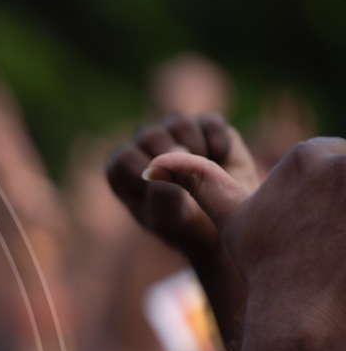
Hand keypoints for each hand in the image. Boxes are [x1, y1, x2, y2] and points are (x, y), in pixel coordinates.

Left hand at [107, 112, 259, 259]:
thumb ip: (162, 193)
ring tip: (204, 175)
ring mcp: (174, 132)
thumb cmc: (186, 227)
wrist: (228, 223)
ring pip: (179, 123)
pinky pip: (210, 123)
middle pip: (150, 135)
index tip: (165, 196)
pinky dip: (219, 144)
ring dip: (197, 152)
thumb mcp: (170, 219)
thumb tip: (172, 153)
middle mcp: (143, 146)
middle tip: (189, 185)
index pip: (124, 158)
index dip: (147, 176)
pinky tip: (221, 162)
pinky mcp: (206, 126)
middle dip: (173, 163)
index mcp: (123, 170)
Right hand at [144, 138, 345, 350]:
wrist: (303, 314)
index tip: (313, 232)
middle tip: (334, 242)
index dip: (324, 203)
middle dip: (345, 205)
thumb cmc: (266, 268)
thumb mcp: (232, 222)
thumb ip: (197, 182)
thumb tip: (150, 165)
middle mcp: (342, 158)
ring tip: (342, 243)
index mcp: (304, 156)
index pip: (332, 166)